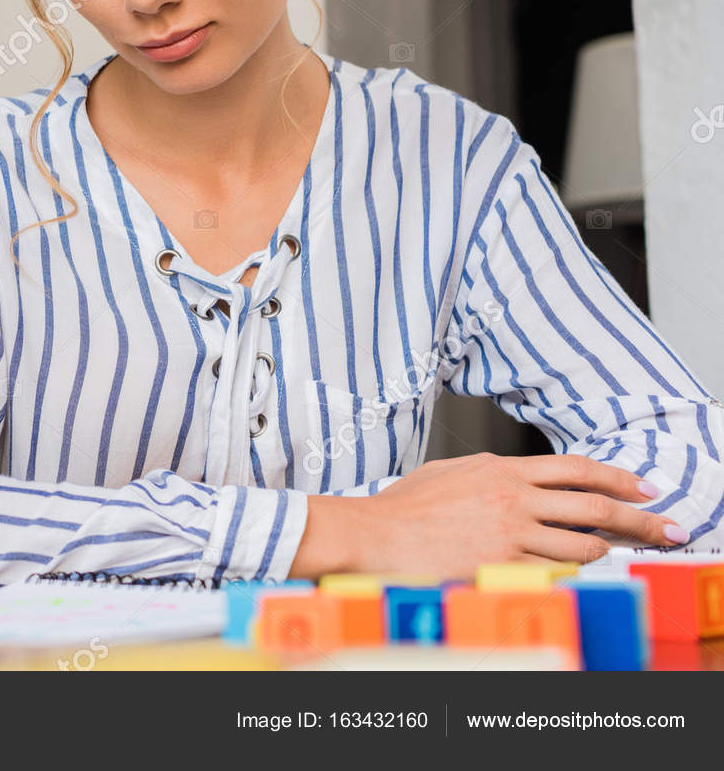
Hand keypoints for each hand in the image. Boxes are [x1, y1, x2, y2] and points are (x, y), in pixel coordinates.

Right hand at [297, 452, 687, 580]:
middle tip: (668, 525)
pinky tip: (580, 573)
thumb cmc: (402, 508)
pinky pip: (554, 570)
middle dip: (639, 518)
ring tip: (619, 553)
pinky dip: (572, 572)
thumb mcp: (447, 473)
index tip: (644, 488)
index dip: (618, 478)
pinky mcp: (502, 563)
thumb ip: (487, 474)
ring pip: (581, 543)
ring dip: (606, 550)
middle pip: (593, 505)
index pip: (576, 468)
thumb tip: (512, 477)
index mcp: (500, 469)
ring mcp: (510, 531)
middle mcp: (512, 496)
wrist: (374, 533)